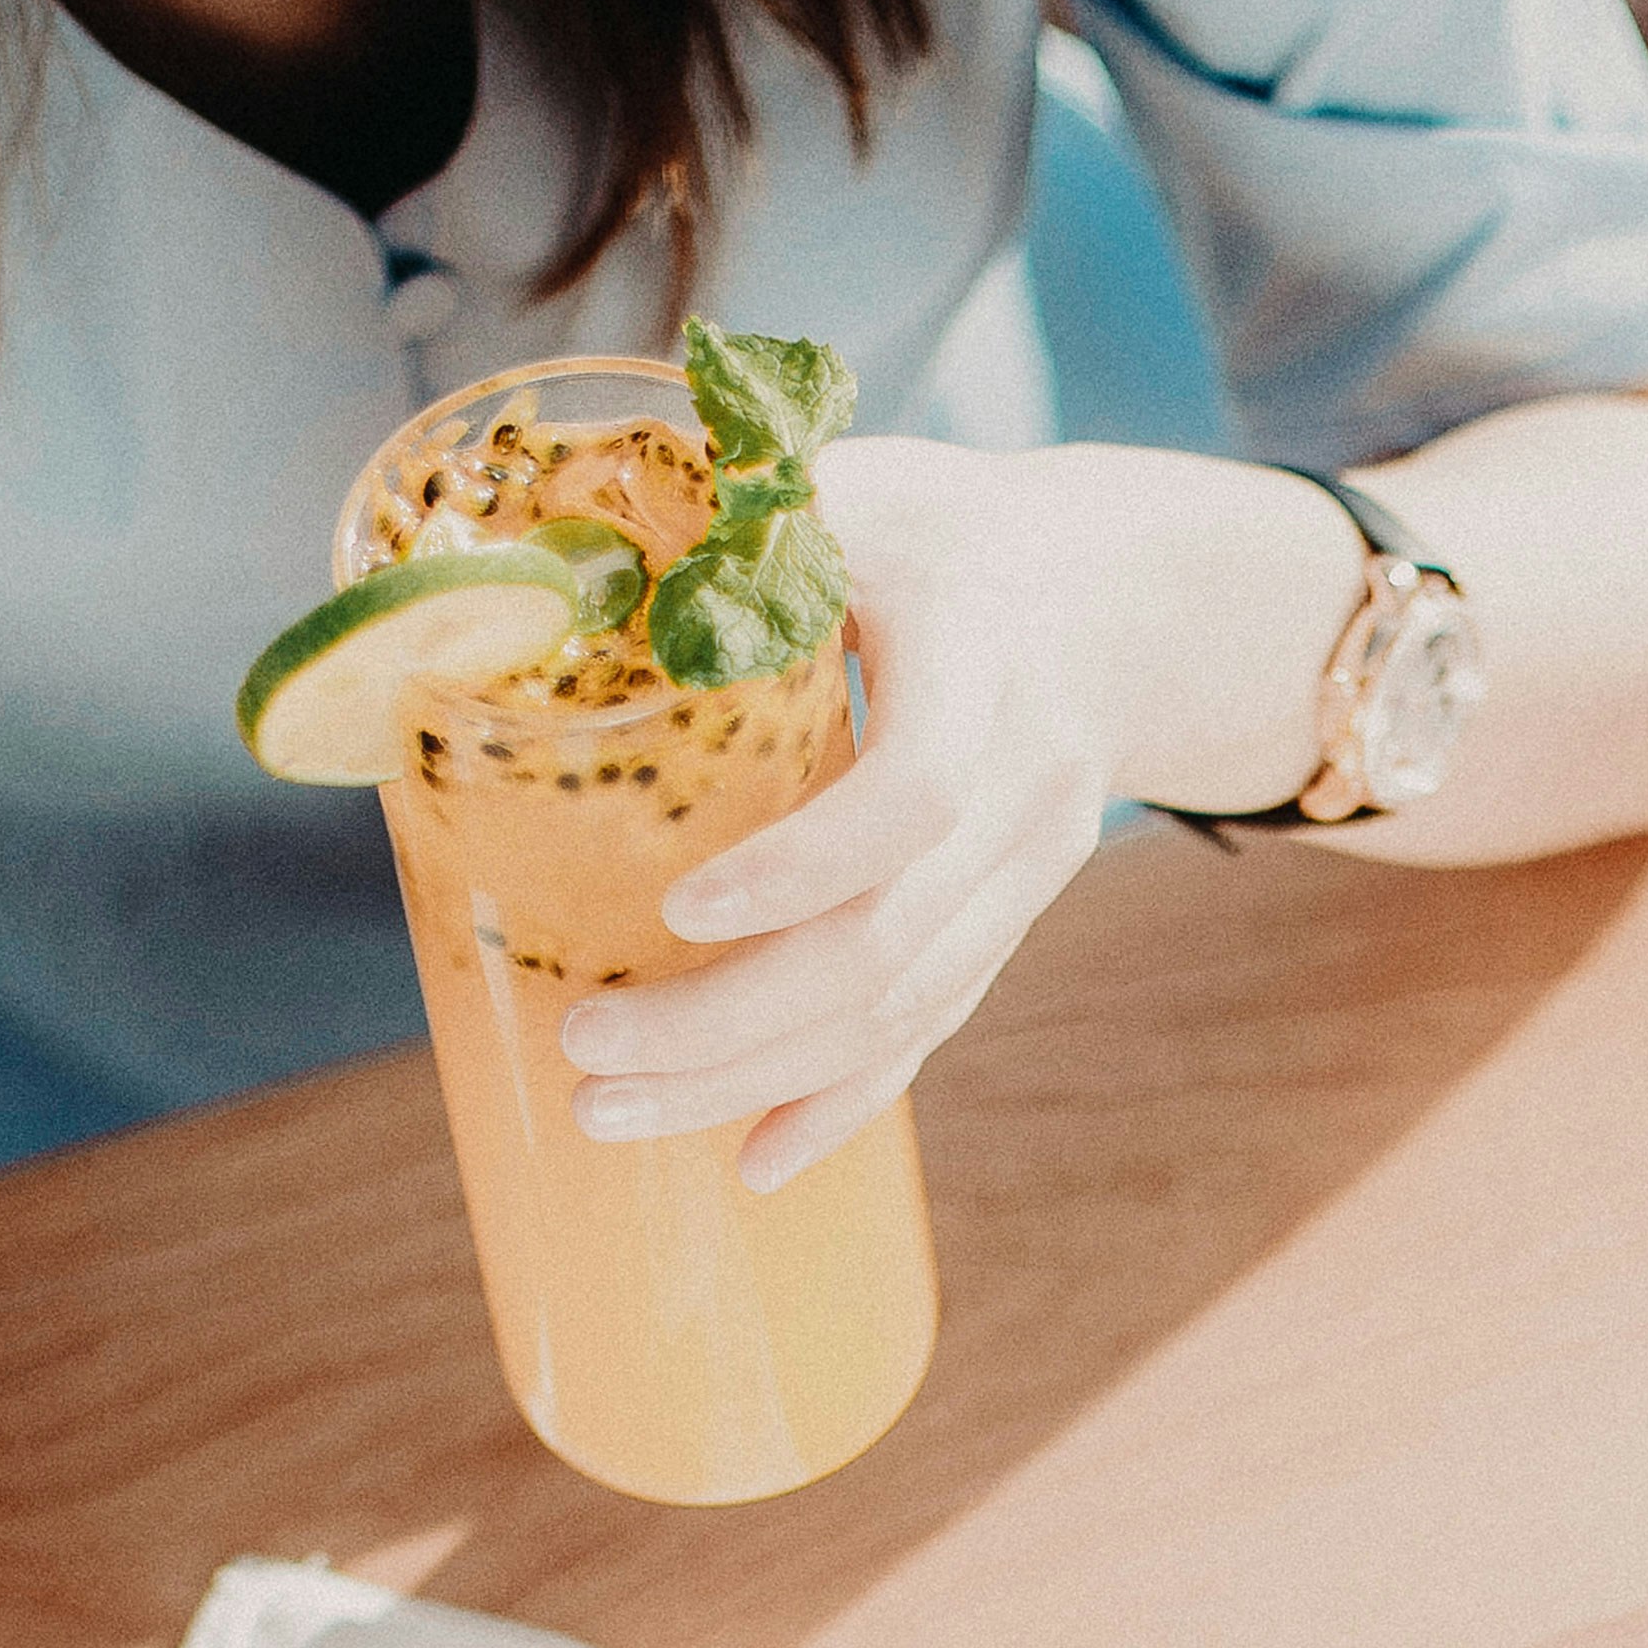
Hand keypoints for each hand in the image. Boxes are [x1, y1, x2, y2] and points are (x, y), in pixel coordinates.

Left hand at [559, 440, 1360, 1189]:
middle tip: (586, 1052)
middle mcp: (1018, 796)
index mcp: (982, 671)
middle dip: (729, 1021)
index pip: (911, 801)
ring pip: (895, 1014)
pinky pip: (924, 1036)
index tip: (677, 908)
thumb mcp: (855, 486)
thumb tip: (531, 560)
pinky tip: (755, 1161)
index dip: (801, 869)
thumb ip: (726, 516)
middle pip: (886, 950)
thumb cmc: (949, 532)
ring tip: (610, 1112)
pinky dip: (836, 1106)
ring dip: (749, 1081)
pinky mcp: (1000, 929)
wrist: (1116, 606)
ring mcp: (1018, 880)